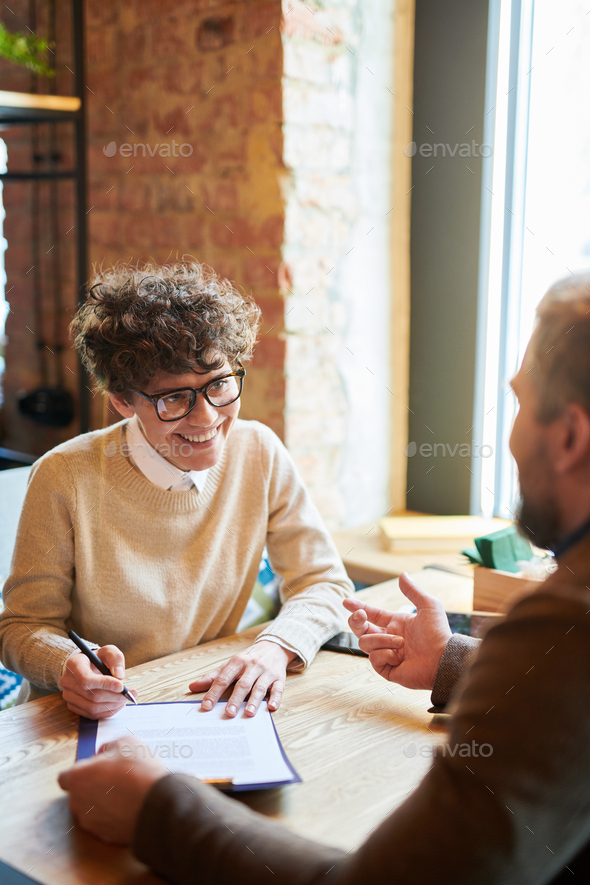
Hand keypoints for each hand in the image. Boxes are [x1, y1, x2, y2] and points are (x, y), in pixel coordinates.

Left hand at [58, 737, 166, 844]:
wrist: (156, 803)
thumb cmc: (138, 770)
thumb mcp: (125, 743)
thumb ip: (107, 748)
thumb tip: (103, 755)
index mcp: (77, 778)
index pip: (64, 777)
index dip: (80, 770)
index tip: (95, 767)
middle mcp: (78, 803)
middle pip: (78, 794)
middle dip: (91, 786)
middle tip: (113, 777)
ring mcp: (91, 822)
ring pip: (91, 810)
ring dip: (102, 802)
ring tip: (125, 792)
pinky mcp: (106, 836)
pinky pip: (105, 823)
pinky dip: (114, 816)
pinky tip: (130, 806)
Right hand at [59, 645, 136, 719]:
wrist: (86, 666)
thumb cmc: (97, 658)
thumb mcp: (108, 651)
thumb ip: (115, 658)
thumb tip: (119, 675)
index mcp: (74, 664)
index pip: (86, 679)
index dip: (105, 684)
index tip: (121, 686)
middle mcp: (67, 681)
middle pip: (92, 695)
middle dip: (114, 696)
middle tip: (129, 694)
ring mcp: (68, 696)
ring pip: (92, 707)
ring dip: (112, 705)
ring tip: (125, 699)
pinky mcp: (73, 706)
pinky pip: (91, 715)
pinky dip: (107, 712)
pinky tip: (117, 704)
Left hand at [188, 640, 295, 717]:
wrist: (273, 646)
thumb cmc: (248, 659)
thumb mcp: (230, 664)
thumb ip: (212, 676)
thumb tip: (192, 687)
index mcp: (237, 662)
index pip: (223, 678)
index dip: (214, 692)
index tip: (206, 706)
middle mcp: (252, 666)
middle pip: (243, 684)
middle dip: (235, 699)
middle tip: (228, 714)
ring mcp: (266, 672)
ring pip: (260, 687)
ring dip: (254, 700)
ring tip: (248, 713)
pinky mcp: (279, 677)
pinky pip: (278, 688)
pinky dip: (275, 698)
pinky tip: (271, 707)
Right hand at [343, 572, 451, 689]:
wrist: (443, 659)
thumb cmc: (439, 633)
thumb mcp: (428, 606)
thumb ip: (413, 591)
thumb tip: (402, 574)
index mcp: (396, 624)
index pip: (372, 614)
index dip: (358, 607)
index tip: (346, 602)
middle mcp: (389, 638)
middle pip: (360, 630)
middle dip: (355, 621)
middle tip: (359, 615)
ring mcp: (386, 654)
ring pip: (365, 643)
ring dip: (381, 640)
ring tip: (400, 642)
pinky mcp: (387, 669)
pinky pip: (374, 659)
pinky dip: (385, 654)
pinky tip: (398, 657)